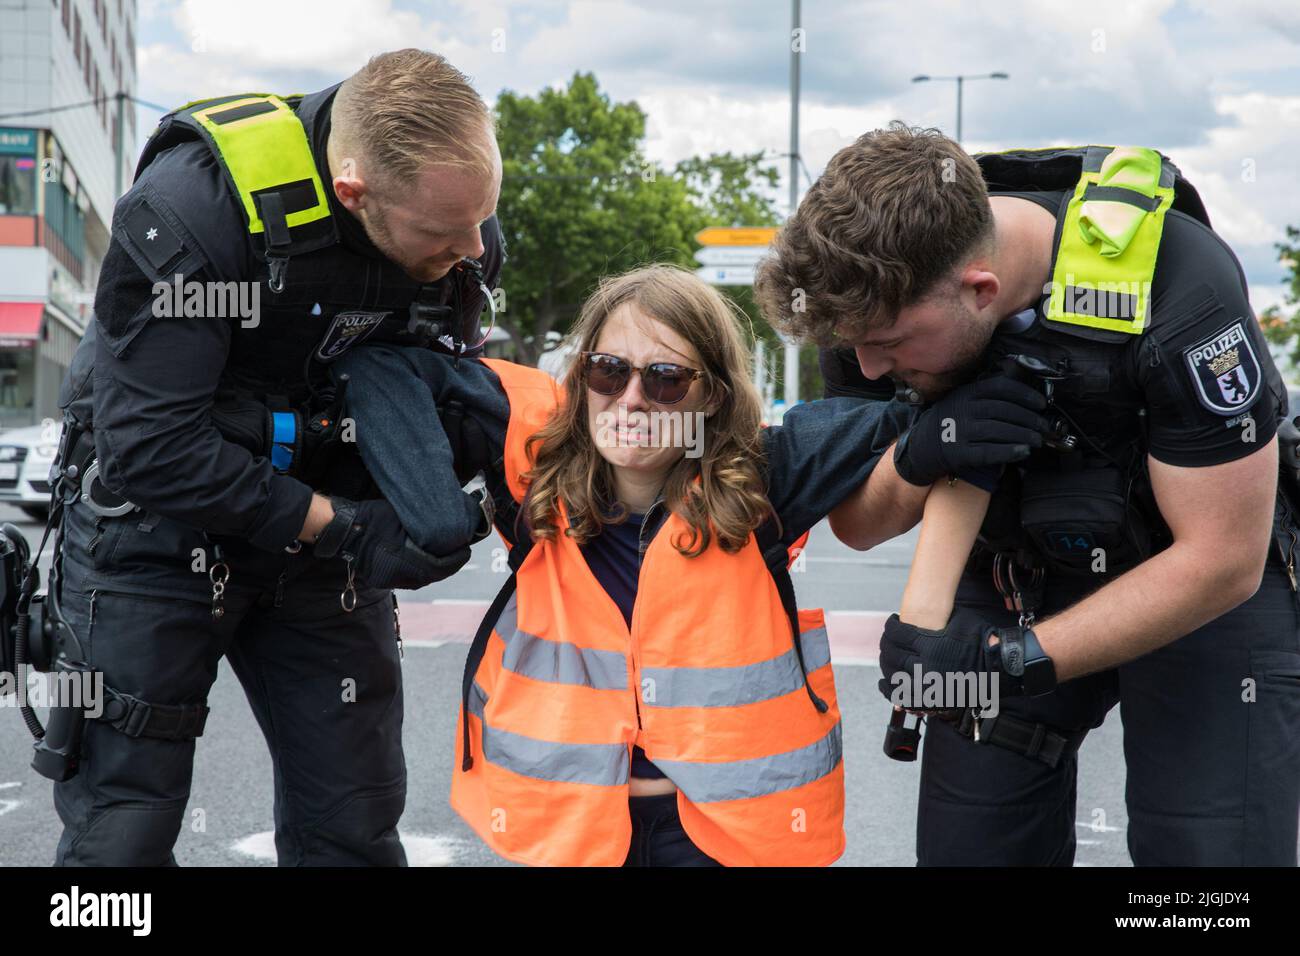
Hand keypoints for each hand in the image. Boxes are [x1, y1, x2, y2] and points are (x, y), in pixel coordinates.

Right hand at [313, 496, 470, 589]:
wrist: (346, 528)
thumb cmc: (376, 517)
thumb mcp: (405, 517)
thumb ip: (427, 528)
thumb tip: (449, 530)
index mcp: (407, 561)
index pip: (441, 566)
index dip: (457, 559)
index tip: (466, 550)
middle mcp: (399, 576)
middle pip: (433, 576)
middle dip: (449, 566)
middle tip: (460, 553)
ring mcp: (389, 580)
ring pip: (420, 580)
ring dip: (435, 571)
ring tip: (446, 557)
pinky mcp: (381, 580)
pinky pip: (407, 579)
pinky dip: (419, 572)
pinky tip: (425, 562)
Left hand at [876, 608, 1013, 708]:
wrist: (1001, 668)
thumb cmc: (981, 639)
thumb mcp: (958, 620)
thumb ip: (935, 618)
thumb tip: (914, 613)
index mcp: (931, 645)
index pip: (897, 634)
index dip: (890, 627)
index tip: (891, 623)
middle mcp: (926, 667)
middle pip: (892, 654)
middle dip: (887, 645)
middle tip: (888, 639)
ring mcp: (929, 686)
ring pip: (894, 677)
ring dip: (886, 666)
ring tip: (886, 658)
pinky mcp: (932, 700)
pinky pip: (903, 698)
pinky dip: (890, 690)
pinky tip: (885, 683)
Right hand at [892, 375, 1051, 488]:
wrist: (922, 447)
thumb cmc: (951, 422)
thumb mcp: (963, 399)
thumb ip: (986, 392)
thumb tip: (1022, 382)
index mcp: (966, 394)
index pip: (1001, 387)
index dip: (1025, 394)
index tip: (1041, 404)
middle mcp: (962, 410)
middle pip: (1004, 410)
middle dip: (1029, 418)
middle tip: (1043, 426)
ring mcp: (959, 432)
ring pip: (999, 430)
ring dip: (1023, 435)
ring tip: (1037, 439)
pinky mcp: (959, 453)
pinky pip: (989, 452)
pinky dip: (1009, 451)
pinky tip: (1023, 452)